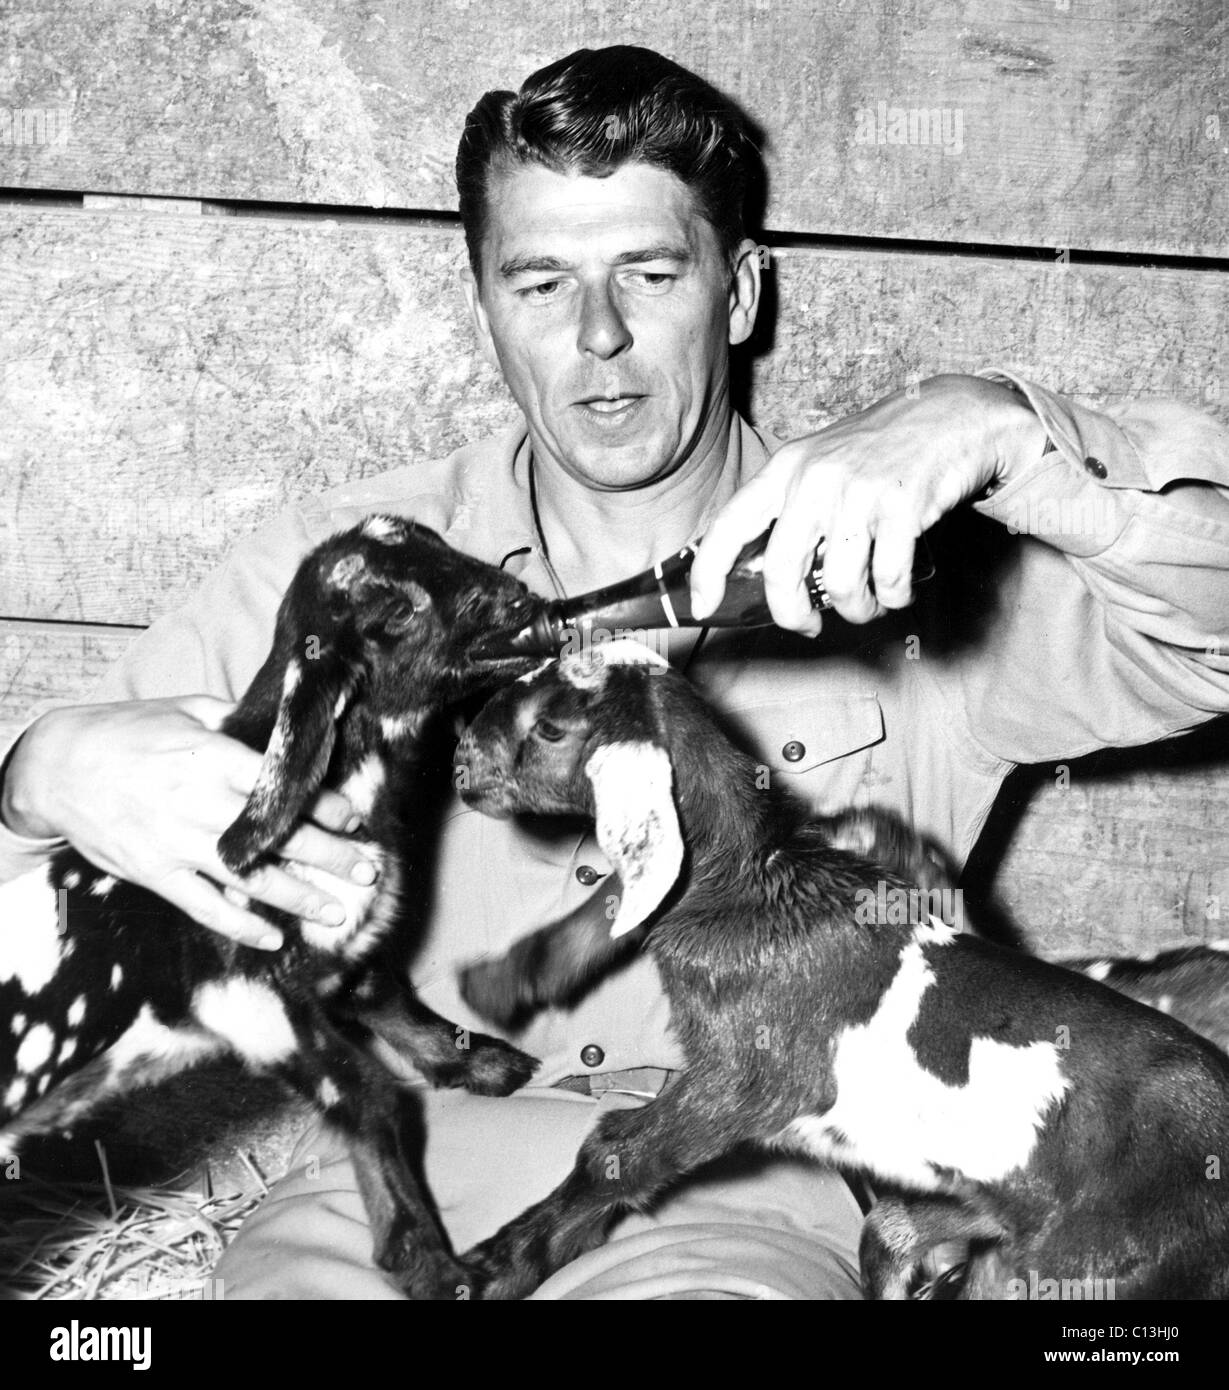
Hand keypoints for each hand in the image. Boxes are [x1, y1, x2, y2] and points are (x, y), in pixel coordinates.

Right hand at [1, 697, 375, 948]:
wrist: (57, 766)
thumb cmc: (128, 731)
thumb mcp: (188, 710)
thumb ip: (238, 722)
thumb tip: (287, 726)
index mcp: (213, 758)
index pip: (281, 788)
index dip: (322, 805)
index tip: (354, 818)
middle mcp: (201, 804)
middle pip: (278, 836)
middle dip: (329, 856)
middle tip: (368, 870)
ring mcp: (178, 843)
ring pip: (251, 878)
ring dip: (299, 898)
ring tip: (338, 911)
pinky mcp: (156, 873)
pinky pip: (206, 907)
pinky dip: (241, 925)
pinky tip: (274, 937)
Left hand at [691, 374, 1047, 633]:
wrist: (952, 416)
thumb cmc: (881, 452)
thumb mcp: (819, 467)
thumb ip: (789, 513)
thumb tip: (759, 573)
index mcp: (785, 469)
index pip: (729, 525)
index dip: (707, 573)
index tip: (701, 607)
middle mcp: (814, 479)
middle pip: (781, 571)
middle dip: (792, 613)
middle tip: (807, 625)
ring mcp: (859, 491)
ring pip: (838, 584)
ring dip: (855, 609)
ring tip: (867, 604)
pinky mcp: (903, 506)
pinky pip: (888, 578)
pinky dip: (894, 596)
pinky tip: (897, 589)